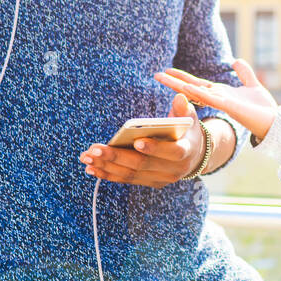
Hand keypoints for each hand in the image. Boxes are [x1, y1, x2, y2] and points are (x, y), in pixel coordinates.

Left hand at [78, 92, 205, 186]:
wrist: (194, 156)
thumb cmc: (186, 131)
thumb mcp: (189, 118)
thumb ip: (183, 108)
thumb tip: (179, 97)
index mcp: (185, 151)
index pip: (171, 152)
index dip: (154, 148)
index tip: (136, 141)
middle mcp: (173, 170)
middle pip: (142, 164)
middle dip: (117, 156)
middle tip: (95, 149)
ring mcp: (160, 179)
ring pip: (131, 174)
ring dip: (107, 166)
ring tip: (87, 157)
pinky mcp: (149, 182)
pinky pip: (127, 180)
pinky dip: (108, 174)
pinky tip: (92, 168)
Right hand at [154, 59, 278, 140]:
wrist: (274, 121)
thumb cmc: (263, 108)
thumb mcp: (253, 85)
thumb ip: (244, 73)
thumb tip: (236, 61)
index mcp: (221, 93)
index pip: (198, 83)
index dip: (183, 77)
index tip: (168, 71)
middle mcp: (218, 98)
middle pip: (191, 87)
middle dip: (174, 81)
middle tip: (157, 74)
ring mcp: (221, 102)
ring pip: (195, 92)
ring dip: (179, 85)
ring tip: (163, 77)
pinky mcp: (229, 106)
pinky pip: (210, 98)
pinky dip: (198, 93)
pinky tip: (187, 88)